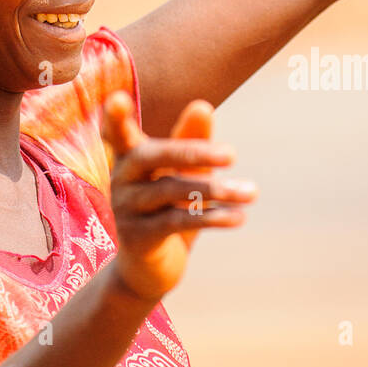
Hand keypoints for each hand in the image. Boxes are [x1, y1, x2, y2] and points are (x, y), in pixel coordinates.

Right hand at [101, 93, 255, 304]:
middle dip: (193, 152)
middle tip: (232, 154)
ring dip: (217, 191)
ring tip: (251, 192)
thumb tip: (203, 105)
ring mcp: (126, 208)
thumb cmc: (167, 208)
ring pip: (172, 190)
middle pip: (154, 156)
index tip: (117, 99)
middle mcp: (122, 178)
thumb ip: (192, 140)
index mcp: (130, 156)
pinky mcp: (138, 237)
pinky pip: (176, 221)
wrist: (148, 268)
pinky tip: (238, 217)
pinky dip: (211, 216)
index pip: (119, 131)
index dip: (116, 117)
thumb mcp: (183, 173)